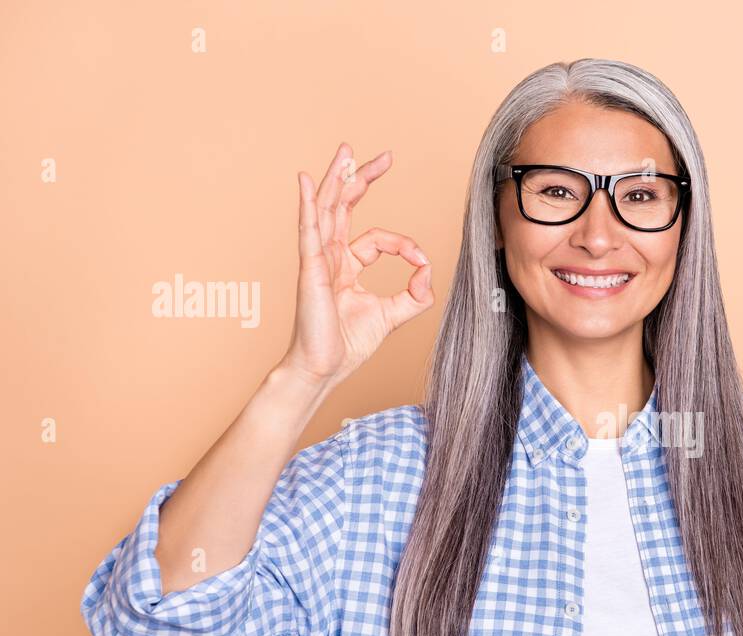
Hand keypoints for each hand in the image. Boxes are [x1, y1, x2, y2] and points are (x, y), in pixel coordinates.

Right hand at [280, 142, 435, 388]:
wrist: (325, 367)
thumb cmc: (348, 344)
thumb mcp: (393, 315)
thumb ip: (415, 295)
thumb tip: (428, 272)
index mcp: (348, 266)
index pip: (378, 239)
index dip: (404, 245)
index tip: (421, 261)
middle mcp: (331, 257)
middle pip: (345, 207)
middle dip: (362, 179)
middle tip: (383, 156)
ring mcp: (318, 260)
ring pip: (327, 209)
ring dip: (337, 179)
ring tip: (345, 152)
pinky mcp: (310, 269)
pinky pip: (308, 230)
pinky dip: (307, 204)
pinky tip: (306, 182)